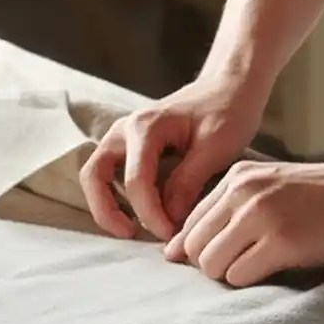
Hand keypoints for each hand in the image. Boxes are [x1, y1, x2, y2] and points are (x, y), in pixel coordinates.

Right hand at [79, 79, 265, 240]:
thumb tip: (168, 219)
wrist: (229, 88)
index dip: (150, 214)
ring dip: (106, 205)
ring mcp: (122, 137)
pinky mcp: (128, 147)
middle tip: (130, 236)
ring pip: (95, 176)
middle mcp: (125, 130)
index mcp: (146, 126)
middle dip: (106, 211)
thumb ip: (188, 183)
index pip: (136, 180)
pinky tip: (139, 215)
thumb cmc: (227, 112)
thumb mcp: (215, 148)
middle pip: (94, 175)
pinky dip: (116, 198)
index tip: (170, 234)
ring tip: (131, 230)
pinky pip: (108, 175)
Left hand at [164, 153, 323, 285]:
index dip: (203, 249)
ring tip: (263, 266)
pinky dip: (252, 282)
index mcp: (236, 177)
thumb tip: (173, 253)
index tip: (234, 254)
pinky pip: (238, 277)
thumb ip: (227, 212)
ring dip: (231, 275)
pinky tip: (278, 268)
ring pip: (210, 265)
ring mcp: (261, 215)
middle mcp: (242, 192)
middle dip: (213, 265)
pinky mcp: (282, 241)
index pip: (189, 225)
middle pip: (193, 248)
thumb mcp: (271, 190)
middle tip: (248, 264)